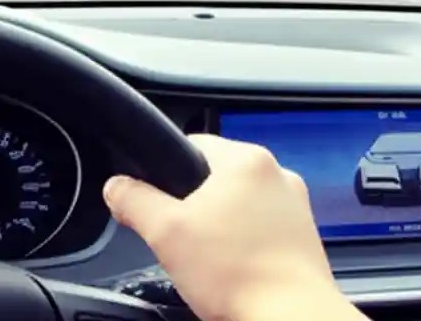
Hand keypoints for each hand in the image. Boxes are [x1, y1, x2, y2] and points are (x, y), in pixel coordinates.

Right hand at [103, 134, 367, 320]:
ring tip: (212, 260)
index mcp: (247, 160)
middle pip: (214, 179)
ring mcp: (296, 208)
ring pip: (238, 206)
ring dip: (220, 228)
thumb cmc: (238, 276)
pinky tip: (235, 270)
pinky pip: (261, 230)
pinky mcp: (304, 238)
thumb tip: (117, 187)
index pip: (191, 144)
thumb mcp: (164, 232)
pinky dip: (244, 246)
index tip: (159, 204)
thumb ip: (133, 200)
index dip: (165, 174)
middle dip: (193, 207)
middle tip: (184, 240)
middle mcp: (278, 176)